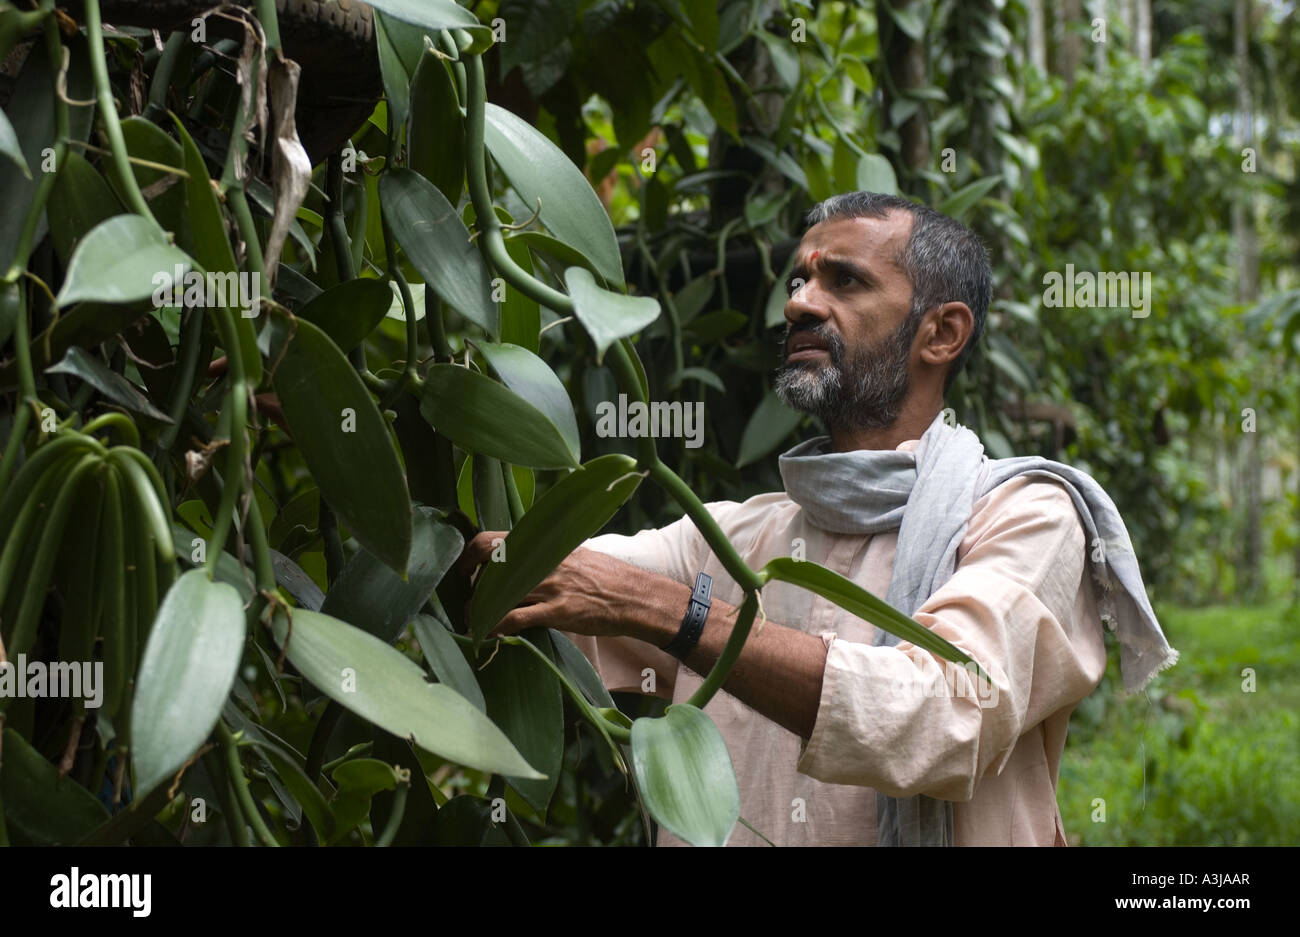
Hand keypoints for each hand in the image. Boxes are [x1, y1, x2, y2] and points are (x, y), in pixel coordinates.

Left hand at [457, 531, 647, 639]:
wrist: (636, 596)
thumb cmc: (607, 577)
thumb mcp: (574, 554)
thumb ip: (547, 557)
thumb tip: (522, 562)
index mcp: (545, 544)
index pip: (491, 540)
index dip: (470, 555)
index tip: (464, 570)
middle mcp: (543, 560)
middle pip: (488, 567)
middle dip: (472, 586)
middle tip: (468, 600)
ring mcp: (549, 585)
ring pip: (497, 593)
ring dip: (479, 609)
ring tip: (473, 621)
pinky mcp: (557, 611)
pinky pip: (514, 619)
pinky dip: (495, 627)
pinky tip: (488, 635)